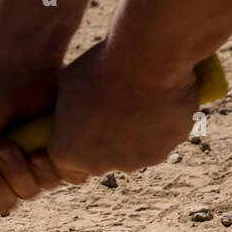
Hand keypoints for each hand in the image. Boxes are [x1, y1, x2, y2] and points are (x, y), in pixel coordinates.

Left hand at [47, 40, 199, 181]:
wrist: (146, 62)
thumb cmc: (101, 67)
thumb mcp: (69, 82)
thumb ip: (67, 106)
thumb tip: (71, 105)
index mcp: (67, 152)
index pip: (68, 168)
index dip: (76, 150)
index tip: (85, 133)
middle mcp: (99, 166)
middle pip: (103, 159)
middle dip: (108, 139)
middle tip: (116, 107)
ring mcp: (134, 162)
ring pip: (134, 151)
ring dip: (137, 132)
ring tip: (141, 98)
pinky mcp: (164, 151)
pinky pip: (161, 139)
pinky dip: (162, 124)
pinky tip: (161, 98)